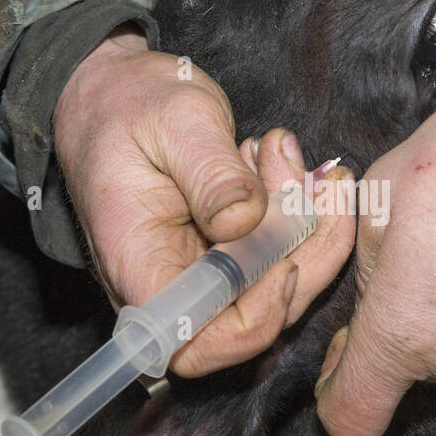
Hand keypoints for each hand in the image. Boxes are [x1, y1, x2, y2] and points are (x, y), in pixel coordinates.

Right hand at [55, 23, 354, 377]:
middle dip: (306, 253)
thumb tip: (245, 219)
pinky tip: (287, 165)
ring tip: (293, 157)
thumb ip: (211, 172)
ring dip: (309, 226)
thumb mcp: (174, 120)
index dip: (256, 317)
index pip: (199, 342)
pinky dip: (299, 214)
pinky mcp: (229, 254)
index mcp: (138, 268)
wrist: (114, 92)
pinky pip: (278, 255)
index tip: (287, 258)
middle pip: (256, 317)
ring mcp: (204, 273)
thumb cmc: (129, 104)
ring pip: (278, 285)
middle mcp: (171, 285)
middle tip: (321, 178)